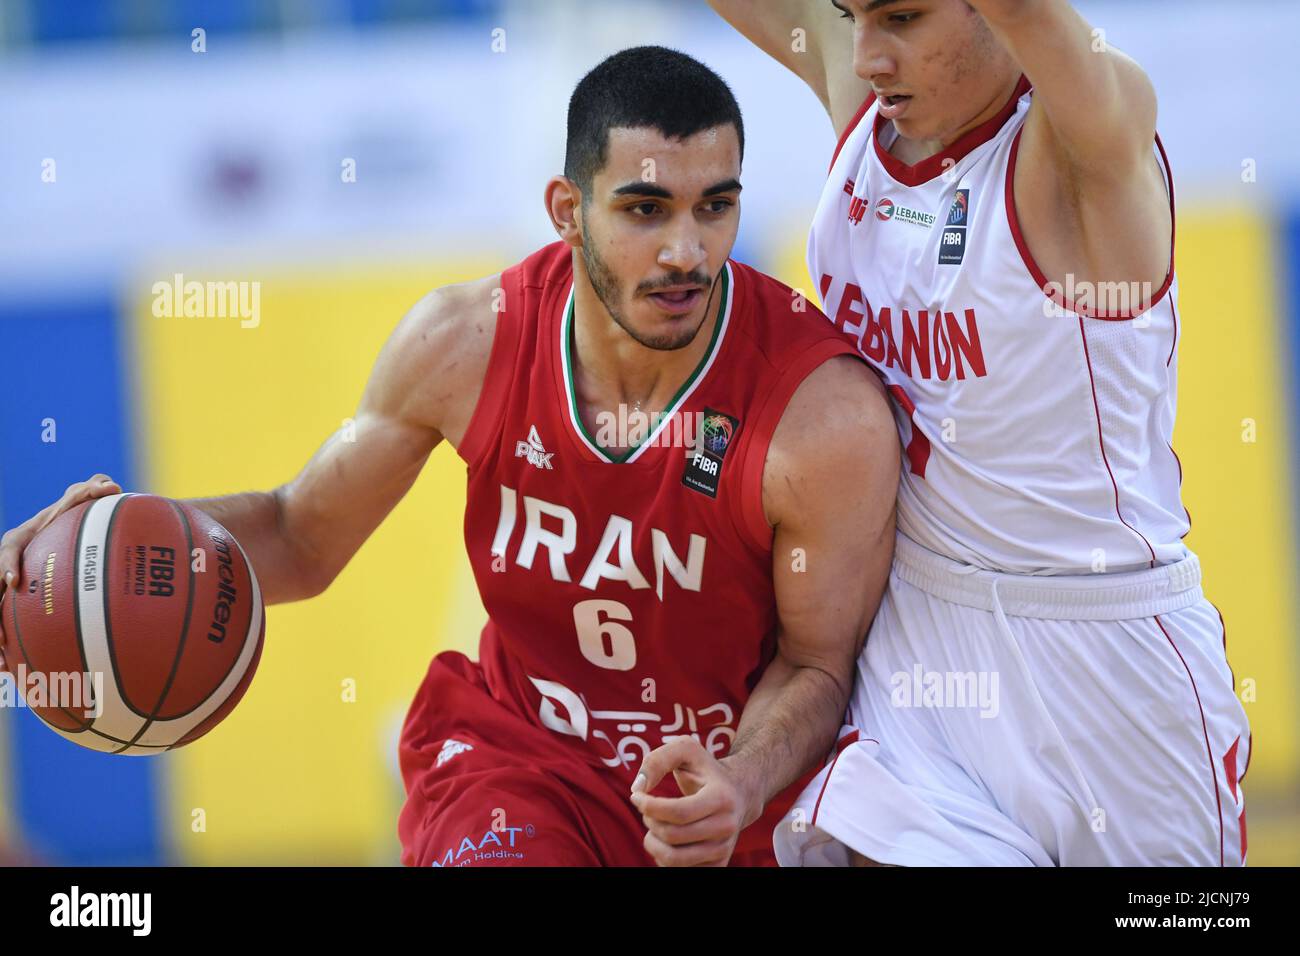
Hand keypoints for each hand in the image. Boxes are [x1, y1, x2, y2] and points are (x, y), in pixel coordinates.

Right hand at [0, 474, 121, 669]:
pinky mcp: (23, 601)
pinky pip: (15, 625)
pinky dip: (13, 649)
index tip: (13, 581)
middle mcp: (12, 561)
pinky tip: (14, 673)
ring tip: (2, 666)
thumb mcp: (85, 494)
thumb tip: (110, 485)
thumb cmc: (82, 510)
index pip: (9, 547)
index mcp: (21, 538)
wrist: (75, 526)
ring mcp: (14, 583)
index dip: (7, 563)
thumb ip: (93, 489)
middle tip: (0, 639)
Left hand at [629, 736, 760, 866]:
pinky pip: (680, 871)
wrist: (739, 792)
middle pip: (672, 835)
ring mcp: (724, 849)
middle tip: (646, 809)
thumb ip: (657, 760)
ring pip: (673, 859)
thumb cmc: (705, 769)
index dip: (649, 806)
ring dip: (652, 842)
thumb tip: (637, 788)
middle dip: (649, 821)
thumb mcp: (685, 749)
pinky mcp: (718, 864)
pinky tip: (665, 839)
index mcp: (722, 798)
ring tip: (653, 825)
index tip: (636, 796)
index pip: (678, 812)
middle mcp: (727, 826)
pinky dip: (663, 858)